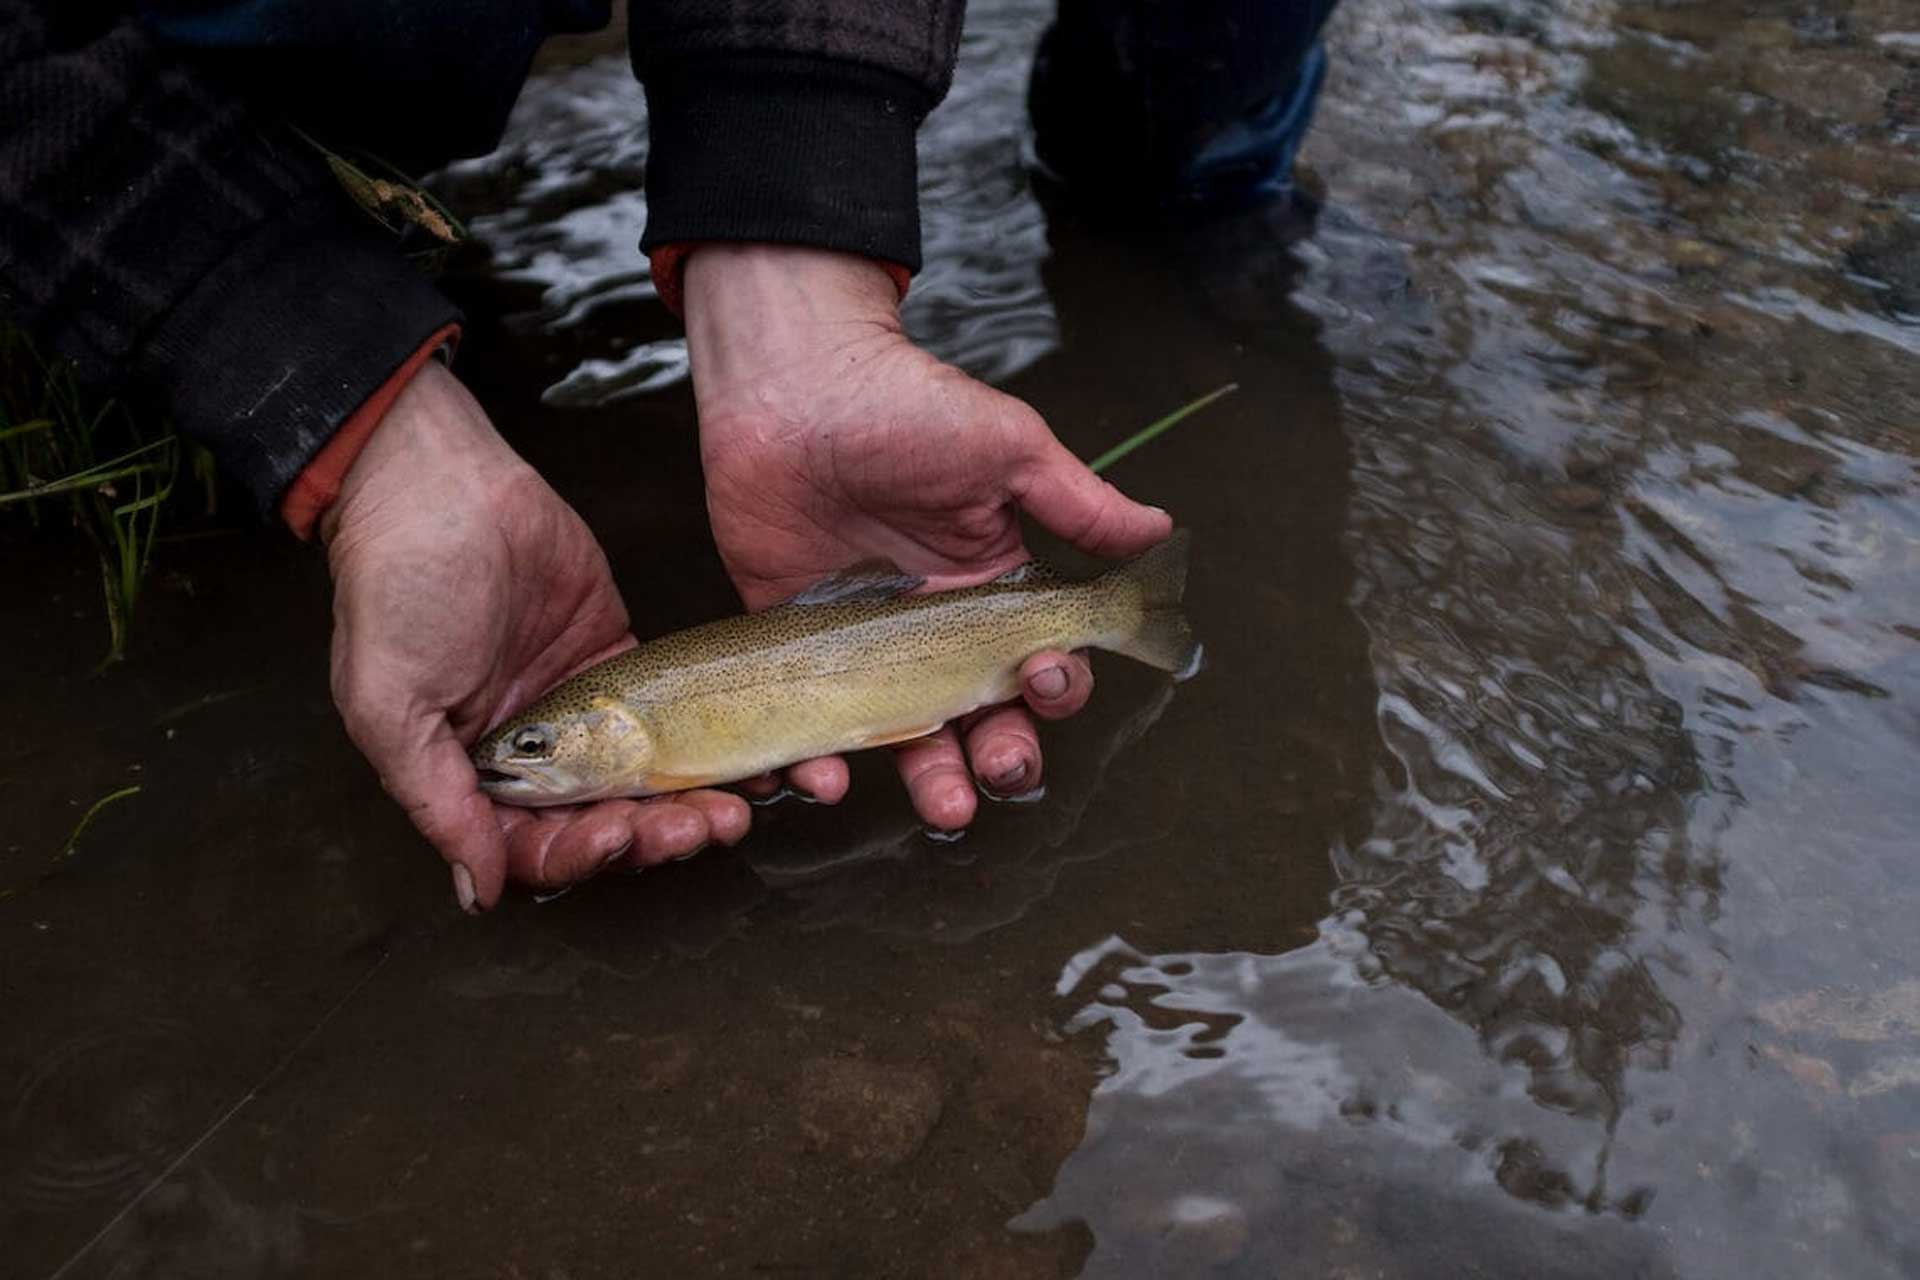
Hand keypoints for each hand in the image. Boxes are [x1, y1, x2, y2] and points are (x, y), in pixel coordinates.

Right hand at [323, 362, 749, 910]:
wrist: (442, 483)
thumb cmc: (396, 585)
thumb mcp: (389, 702)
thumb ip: (437, 799)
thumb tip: (476, 888)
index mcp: (473, 773)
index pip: (538, 848)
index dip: (585, 855)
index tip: (623, 836)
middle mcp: (533, 754)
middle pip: (608, 822)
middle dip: (660, 834)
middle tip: (706, 825)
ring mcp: (583, 711)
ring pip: (651, 781)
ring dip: (696, 800)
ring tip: (742, 800)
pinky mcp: (622, 661)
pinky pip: (678, 719)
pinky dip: (717, 746)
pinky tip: (759, 759)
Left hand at [682, 244, 1172, 828]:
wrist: (794, 381)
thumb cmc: (907, 405)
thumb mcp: (1009, 450)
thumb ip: (1079, 506)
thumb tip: (1160, 535)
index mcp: (993, 587)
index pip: (1038, 662)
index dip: (1053, 686)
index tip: (1045, 677)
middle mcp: (934, 626)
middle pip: (980, 718)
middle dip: (1000, 758)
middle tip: (998, 774)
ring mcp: (866, 643)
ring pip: (905, 736)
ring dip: (929, 780)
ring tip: (942, 809)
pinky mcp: (796, 645)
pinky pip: (814, 719)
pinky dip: (820, 759)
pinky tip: (826, 776)